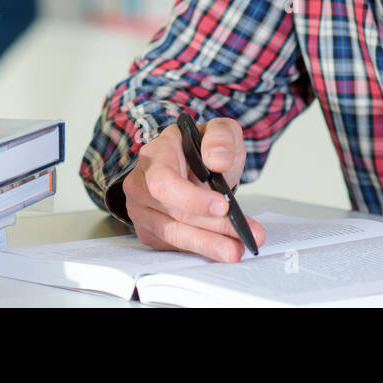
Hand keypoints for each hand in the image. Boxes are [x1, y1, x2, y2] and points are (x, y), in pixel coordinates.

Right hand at [120, 117, 266, 262]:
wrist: (196, 165)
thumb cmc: (204, 149)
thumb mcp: (221, 132)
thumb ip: (222, 138)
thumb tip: (217, 160)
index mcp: (156, 153)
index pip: (164, 180)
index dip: (192, 198)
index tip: (224, 206)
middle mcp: (141, 182)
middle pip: (171, 213)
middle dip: (209, 228)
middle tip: (240, 237)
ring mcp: (141, 209)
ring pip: (174, 234)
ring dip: (208, 244)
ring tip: (235, 250)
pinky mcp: (149, 230)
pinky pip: (174, 246)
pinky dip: (200, 249)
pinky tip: (222, 247)